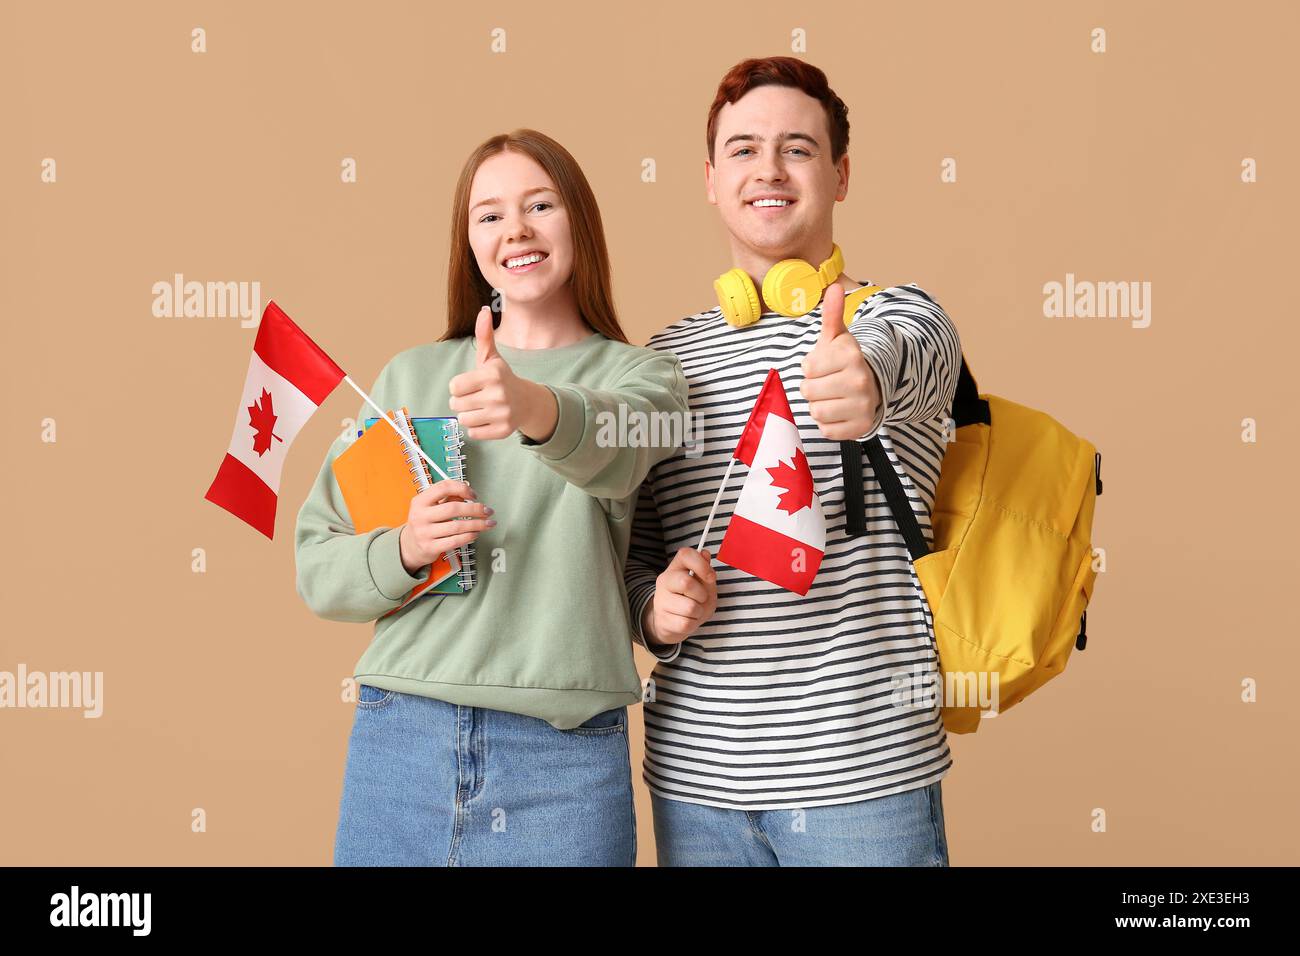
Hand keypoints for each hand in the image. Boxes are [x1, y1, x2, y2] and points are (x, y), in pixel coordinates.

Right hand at [398, 479, 493, 573]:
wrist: (410, 545)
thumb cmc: (425, 522)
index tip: (474, 495)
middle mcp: (420, 516)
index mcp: (420, 501)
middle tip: (487, 511)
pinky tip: (476, 533)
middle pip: (453, 508)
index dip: (462, 489)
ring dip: (477, 524)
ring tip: (487, 523)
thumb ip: (448, 497)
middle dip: (475, 509)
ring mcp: (424, 532)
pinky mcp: (430, 547)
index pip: (443, 488)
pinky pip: (455, 541)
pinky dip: (469, 536)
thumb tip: (469, 492)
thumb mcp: (430, 506)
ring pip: (457, 526)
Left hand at [447, 307, 558, 441]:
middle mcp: (498, 394)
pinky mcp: (503, 431)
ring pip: (463, 420)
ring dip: (468, 415)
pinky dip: (477, 429)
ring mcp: (502, 414)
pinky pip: (474, 433)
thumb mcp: (492, 358)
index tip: (469, 385)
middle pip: (456, 405)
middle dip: (462, 402)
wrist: (527, 402)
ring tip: (481, 408)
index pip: (454, 386)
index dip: (458, 386)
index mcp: (492, 374)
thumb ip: (484, 335)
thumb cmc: (502, 378)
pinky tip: (488, 419)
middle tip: (476, 398)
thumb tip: (484, 310)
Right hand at [643, 548, 717, 647]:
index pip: (685, 554)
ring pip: (690, 607)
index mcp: (675, 568)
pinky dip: (693, 624)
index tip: (711, 577)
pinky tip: (688, 620)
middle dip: (702, 594)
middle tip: (701, 598)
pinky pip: (686, 623)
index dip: (701, 564)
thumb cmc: (692, 600)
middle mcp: (665, 581)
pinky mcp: (663, 620)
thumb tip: (705, 553)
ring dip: (699, 612)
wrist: (673, 623)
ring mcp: (661, 601)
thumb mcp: (704, 585)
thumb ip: (705, 572)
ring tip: (694, 611)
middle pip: (686, 582)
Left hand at [800, 283, 882, 440]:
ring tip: (833, 397)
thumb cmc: (845, 361)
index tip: (824, 365)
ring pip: (816, 412)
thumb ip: (832, 314)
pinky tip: (840, 411)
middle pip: (808, 391)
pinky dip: (829, 424)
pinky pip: (826, 430)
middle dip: (812, 388)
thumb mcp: (837, 337)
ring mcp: (862, 405)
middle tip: (828, 383)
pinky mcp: (861, 427)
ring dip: (819, 406)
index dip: (810, 367)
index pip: (807, 368)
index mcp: (851, 355)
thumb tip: (834, 287)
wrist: (873, 386)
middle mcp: (860, 379)